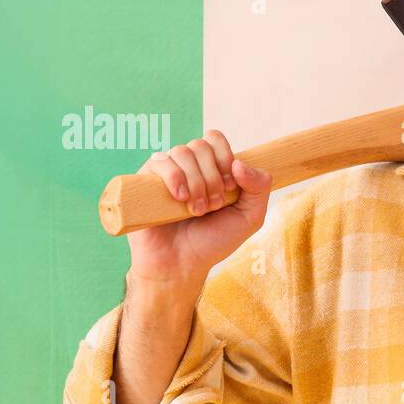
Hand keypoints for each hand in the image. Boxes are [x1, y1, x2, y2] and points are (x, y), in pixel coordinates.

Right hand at [126, 130, 272, 285]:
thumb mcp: (249, 217)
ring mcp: (165, 172)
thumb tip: (239, 163)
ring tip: (197, 210)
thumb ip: (259, 187)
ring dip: (197, 183)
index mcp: (210, 168)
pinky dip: (175, 177)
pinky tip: (180, 199)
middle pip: (201, 145)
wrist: (182, 265)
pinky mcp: (144, 181)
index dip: (225, 157)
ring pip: (182, 152)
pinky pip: (160, 161)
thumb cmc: (214, 241)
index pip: (215, 139)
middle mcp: (187, 166)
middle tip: (214, 206)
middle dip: (213, 177)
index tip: (231, 188)